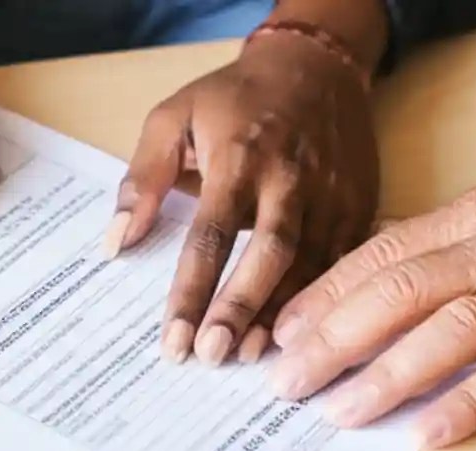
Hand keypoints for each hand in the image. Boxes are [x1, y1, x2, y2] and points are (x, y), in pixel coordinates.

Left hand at [114, 33, 377, 364]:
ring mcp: (331, 195)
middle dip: (241, 309)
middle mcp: (290, 180)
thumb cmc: (232, 99)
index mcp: (240, 160)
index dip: (192, 292)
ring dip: (284, 316)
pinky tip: (301, 338)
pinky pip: (343, 263)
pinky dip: (324, 303)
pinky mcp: (359, 206)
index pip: (211, 236)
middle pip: (270, 254)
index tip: (173, 340)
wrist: (316, 66)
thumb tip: (116, 242)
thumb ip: (141, 180)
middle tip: (212, 355)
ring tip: (251, 359)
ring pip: (313, 266)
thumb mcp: (172, 118)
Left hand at [269, 171, 475, 446]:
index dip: (325, 295)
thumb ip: (439, 244)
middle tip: (287, 383)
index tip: (280, 333)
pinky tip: (427, 432)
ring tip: (339, 412)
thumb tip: (357, 279)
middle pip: (400, 291)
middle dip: (335, 340)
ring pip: (453, 328)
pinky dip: (473, 400)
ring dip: (389, 374)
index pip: (380, 254)